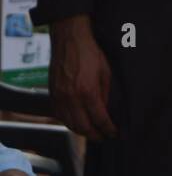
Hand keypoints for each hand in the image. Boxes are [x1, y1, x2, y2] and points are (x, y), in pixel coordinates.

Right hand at [49, 16, 116, 140]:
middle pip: (84, 127)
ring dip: (82, 131)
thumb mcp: (106, 73)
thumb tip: (107, 113)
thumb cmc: (90, 53)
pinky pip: (59, 116)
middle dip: (96, 135)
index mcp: (87, 92)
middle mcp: (71, 98)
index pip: (100, 120)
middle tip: (104, 136)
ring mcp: (59, 97)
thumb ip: (106, 95)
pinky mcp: (52, 94)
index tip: (114, 133)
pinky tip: (77, 122)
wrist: (69, 39)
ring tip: (92, 132)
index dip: (109, 130)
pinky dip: (69, 123)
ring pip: (70, 124)